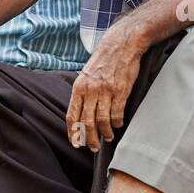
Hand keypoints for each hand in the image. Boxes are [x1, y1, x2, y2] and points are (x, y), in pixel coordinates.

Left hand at [65, 27, 143, 152]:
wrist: (121, 45)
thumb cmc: (104, 61)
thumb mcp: (87, 75)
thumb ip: (83, 93)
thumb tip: (81, 114)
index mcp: (79, 87)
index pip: (72, 116)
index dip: (73, 133)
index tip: (76, 143)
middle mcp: (90, 90)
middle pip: (87, 122)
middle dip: (90, 139)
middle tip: (94, 147)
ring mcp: (106, 91)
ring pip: (102, 121)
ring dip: (105, 133)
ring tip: (108, 137)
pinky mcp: (120, 91)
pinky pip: (117, 113)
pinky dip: (117, 123)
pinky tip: (118, 124)